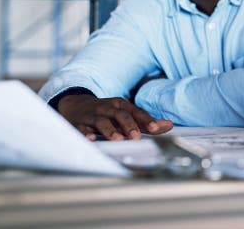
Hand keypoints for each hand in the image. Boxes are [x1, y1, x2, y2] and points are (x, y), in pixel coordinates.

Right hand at [58, 94, 172, 140]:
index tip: (157, 128)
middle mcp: (108, 108)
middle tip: (137, 137)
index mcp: (121, 105)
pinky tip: (91, 139)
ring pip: (102, 121)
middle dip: (129, 126)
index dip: (147, 120)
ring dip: (111, 130)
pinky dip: (86, 133)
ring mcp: (93, 115)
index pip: (136, 112)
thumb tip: (168, 125)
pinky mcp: (78, 123)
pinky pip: (81, 128)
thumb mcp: (124, 113)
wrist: (75, 105)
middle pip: (121, 115)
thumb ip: (145, 121)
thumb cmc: (106, 112)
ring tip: (118, 139)